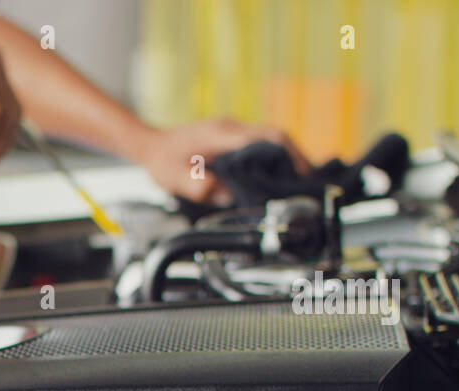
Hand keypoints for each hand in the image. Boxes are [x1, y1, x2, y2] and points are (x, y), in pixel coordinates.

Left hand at [129, 118, 311, 203]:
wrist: (150, 145)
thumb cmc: (161, 161)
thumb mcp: (176, 179)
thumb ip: (200, 187)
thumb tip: (228, 195)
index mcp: (222, 135)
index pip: (265, 139)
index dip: (287, 156)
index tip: (300, 174)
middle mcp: (232, 128)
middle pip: (275, 136)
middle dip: (295, 156)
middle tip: (308, 180)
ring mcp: (233, 131)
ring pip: (270, 138)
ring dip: (287, 156)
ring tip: (299, 180)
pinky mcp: (232, 137)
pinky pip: (260, 143)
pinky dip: (274, 157)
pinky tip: (279, 173)